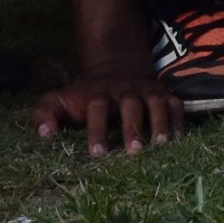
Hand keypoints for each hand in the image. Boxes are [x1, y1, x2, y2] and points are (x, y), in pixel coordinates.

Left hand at [35, 65, 184, 158]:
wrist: (113, 68)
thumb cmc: (82, 96)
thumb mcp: (58, 100)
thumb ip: (45, 114)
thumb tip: (44, 135)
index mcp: (98, 94)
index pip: (97, 109)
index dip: (97, 130)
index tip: (97, 154)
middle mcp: (124, 90)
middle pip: (131, 104)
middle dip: (133, 127)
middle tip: (134, 154)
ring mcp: (146, 91)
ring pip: (156, 103)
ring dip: (160, 123)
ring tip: (161, 145)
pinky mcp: (163, 94)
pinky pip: (175, 104)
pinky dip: (179, 120)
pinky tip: (179, 141)